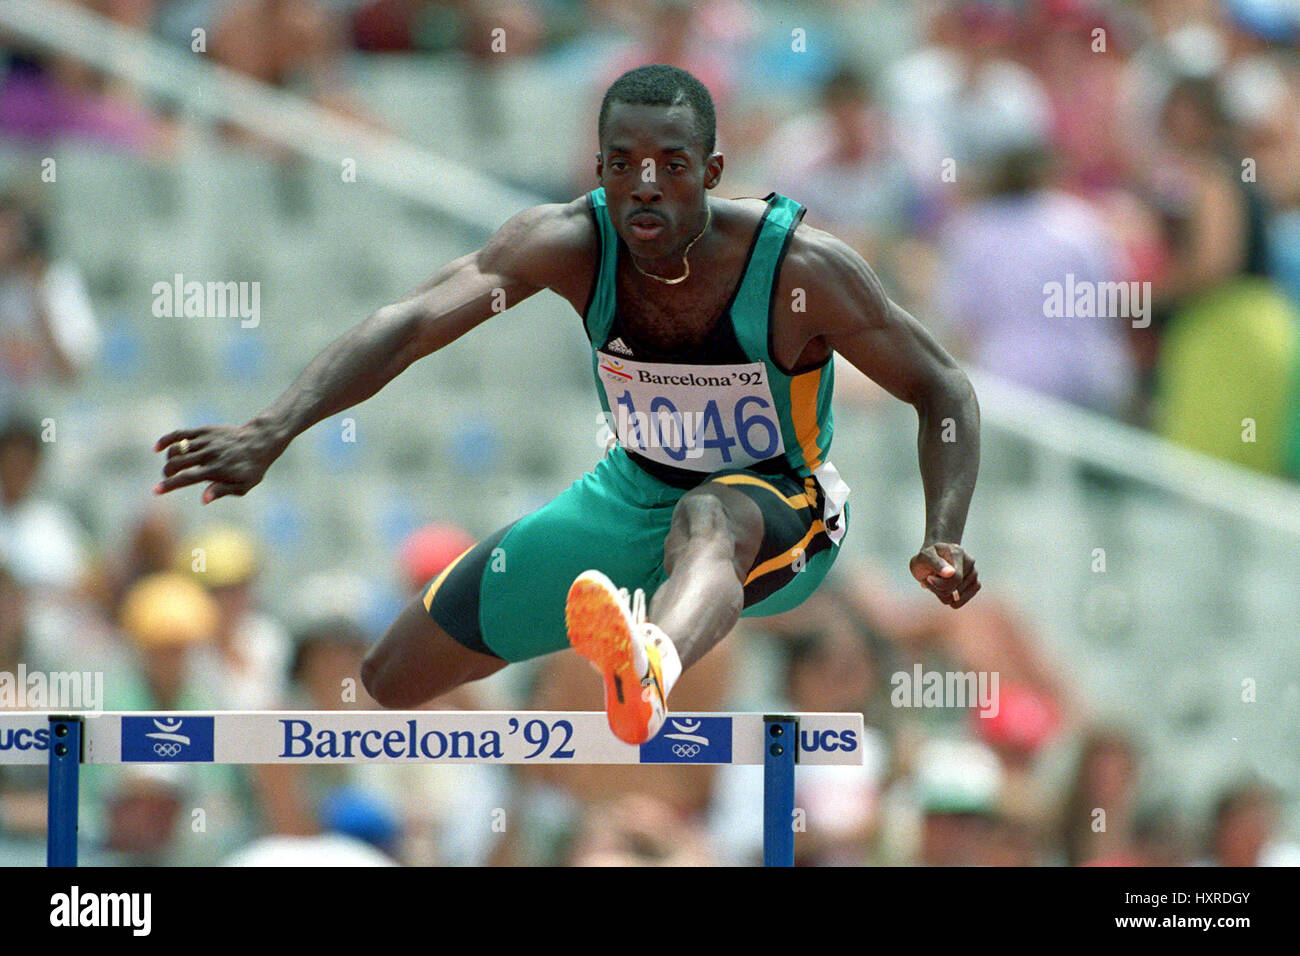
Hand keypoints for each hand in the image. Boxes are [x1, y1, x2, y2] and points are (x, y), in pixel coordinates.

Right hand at [153, 421, 284, 503]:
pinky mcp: (204, 430)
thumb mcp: (243, 485)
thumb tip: (203, 499)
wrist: (260, 441)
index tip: (156, 491)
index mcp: (217, 470)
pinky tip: (158, 448)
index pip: (187, 478)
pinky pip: (180, 433)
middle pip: (177, 463)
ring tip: (174, 466)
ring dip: (169, 460)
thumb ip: (222, 491)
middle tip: (169, 477)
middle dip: (167, 473)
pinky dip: (167, 440)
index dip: (169, 485)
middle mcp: (209, 454)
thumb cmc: (251, 468)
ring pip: (177, 449)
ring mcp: (206, 441)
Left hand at [909, 543, 979, 608]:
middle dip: (938, 588)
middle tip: (930, 579)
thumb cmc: (927, 558)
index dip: (938, 583)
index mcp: (957, 552)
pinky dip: (950, 600)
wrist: (932, 559)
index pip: (955, 577)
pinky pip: (962, 601)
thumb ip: (936, 563)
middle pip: (953, 589)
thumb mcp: (924, 557)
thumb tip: (952, 573)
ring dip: (942, 594)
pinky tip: (945, 591)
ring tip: (938, 581)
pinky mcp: (976, 584)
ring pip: (955, 598)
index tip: (928, 578)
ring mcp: (974, 573)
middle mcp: (969, 561)